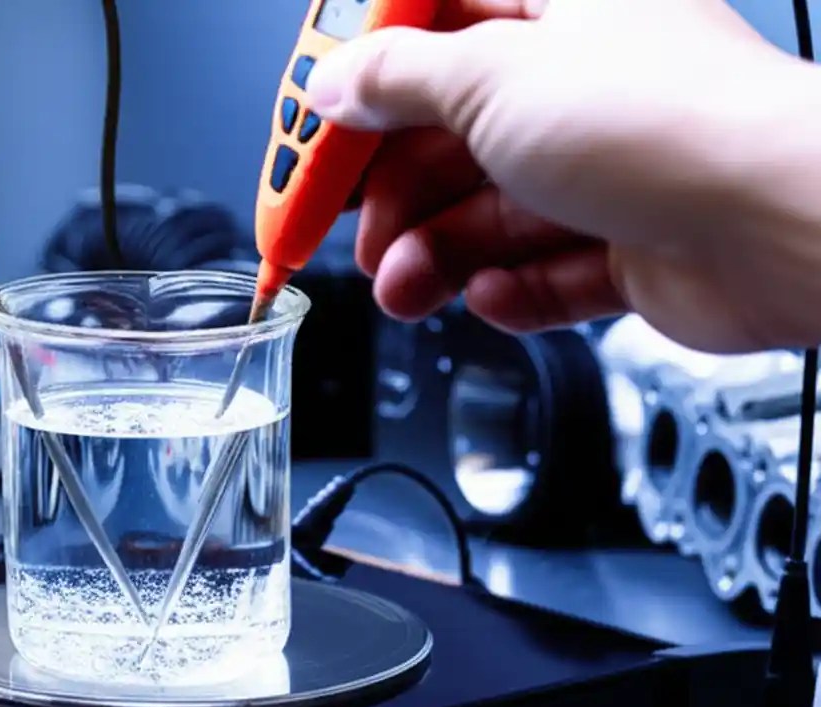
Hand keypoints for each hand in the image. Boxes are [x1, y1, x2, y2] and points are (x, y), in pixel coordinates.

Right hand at [307, 0, 820, 352]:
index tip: (316, 119)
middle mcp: (583, 82)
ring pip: (487, 211)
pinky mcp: (626, 243)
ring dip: (432, 255)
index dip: (364, 74)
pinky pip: (540, 270)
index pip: (435, 27)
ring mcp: (606, 167)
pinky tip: (488, 294)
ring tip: (403, 286)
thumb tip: (337, 83)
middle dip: (390, 189)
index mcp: (560, 7)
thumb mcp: (492, 81)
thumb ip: (396, 82)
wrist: (781, 230)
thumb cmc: (669, 125)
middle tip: (341, 225)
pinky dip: (506, 289)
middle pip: (450, 132)